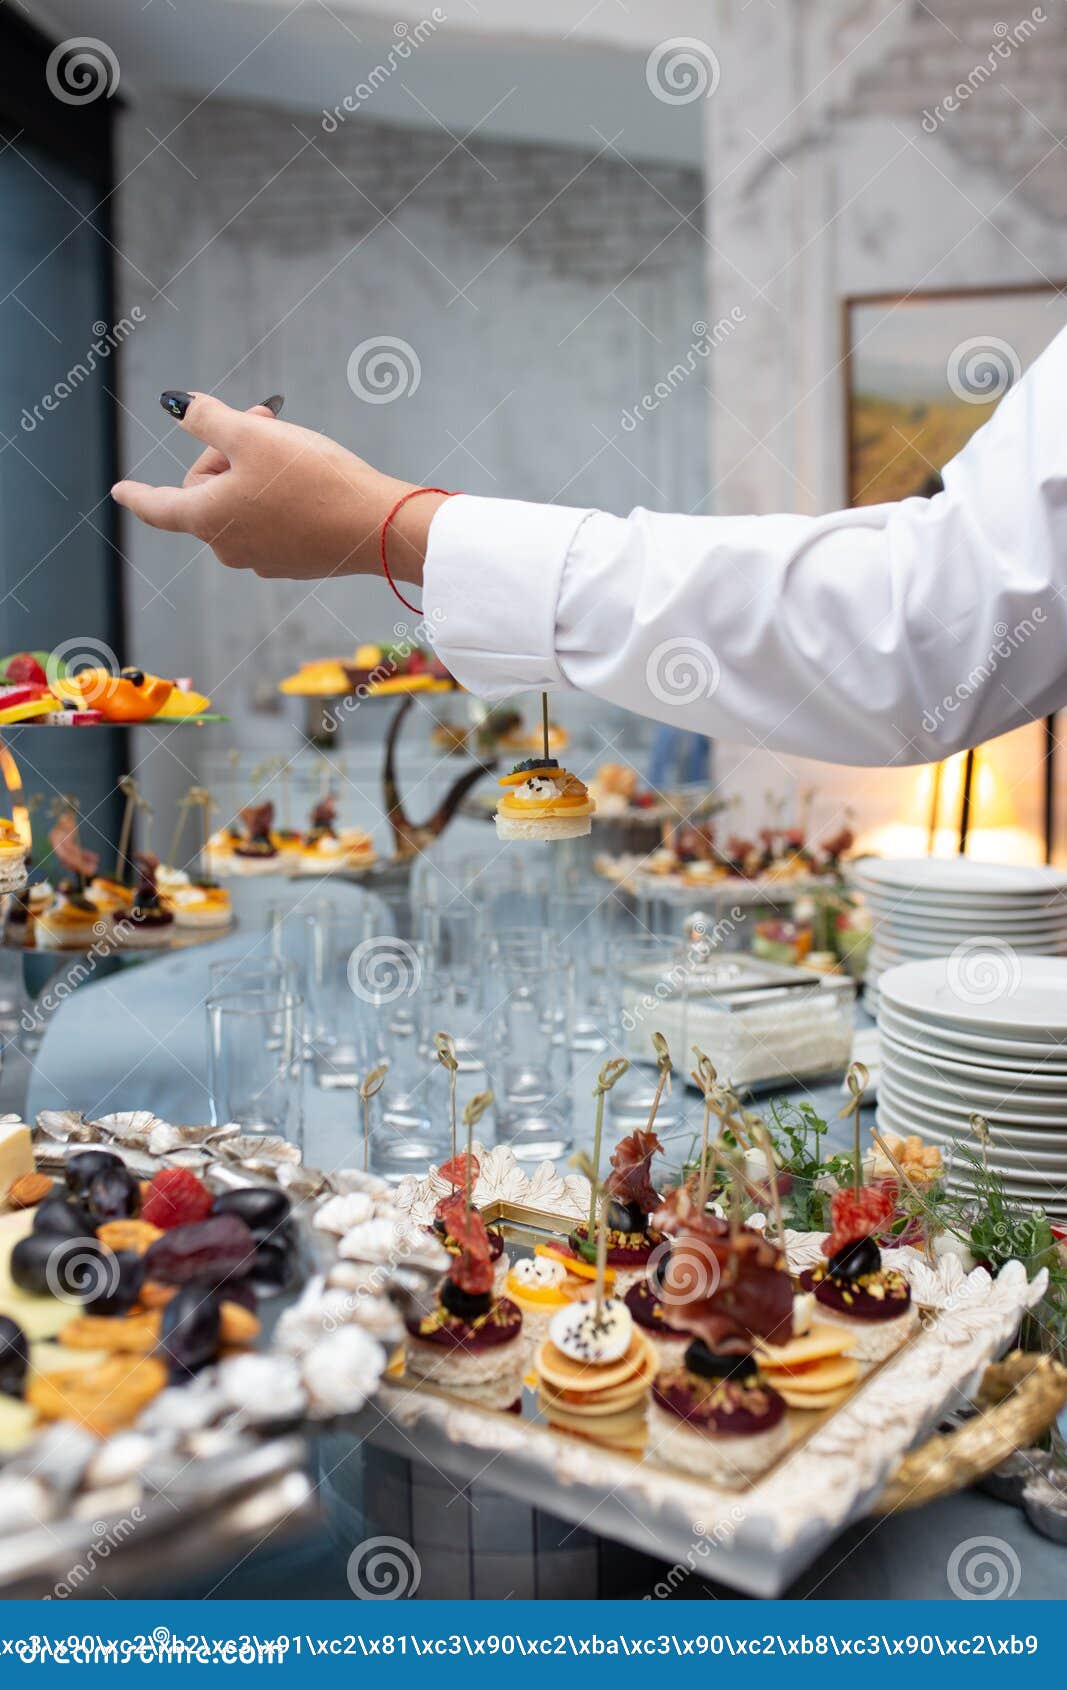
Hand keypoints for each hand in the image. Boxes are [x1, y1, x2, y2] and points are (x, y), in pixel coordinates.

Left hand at [111, 393, 446, 584]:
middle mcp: (228, 547)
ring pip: (241, 504)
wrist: (376, 527)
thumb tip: (176, 406)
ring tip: (290, 447)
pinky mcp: (294, 562)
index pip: (158, 506)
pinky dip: (278, 496)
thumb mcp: (254, 436)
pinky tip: (310, 482)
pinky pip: (270, 523)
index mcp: (209, 519)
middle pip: (207, 491)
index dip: (137, 493)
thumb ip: (207, 419)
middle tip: (261, 420)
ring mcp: (262, 559)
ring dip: (254, 470)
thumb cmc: (313, 479)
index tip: (119, 490)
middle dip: (226, 452)